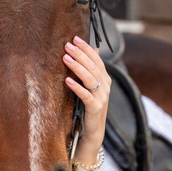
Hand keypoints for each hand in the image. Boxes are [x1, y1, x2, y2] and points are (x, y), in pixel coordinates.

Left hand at [63, 36, 110, 165]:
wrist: (93, 131)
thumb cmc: (89, 107)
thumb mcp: (91, 87)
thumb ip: (92, 70)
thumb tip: (93, 50)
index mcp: (105, 79)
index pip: (96, 59)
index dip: (86, 48)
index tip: (75, 38)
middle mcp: (106, 86)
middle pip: (93, 66)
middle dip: (80, 54)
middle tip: (67, 45)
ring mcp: (102, 97)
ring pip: (90, 78)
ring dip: (77, 67)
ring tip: (65, 58)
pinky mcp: (95, 108)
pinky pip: (86, 95)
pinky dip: (77, 87)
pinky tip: (67, 80)